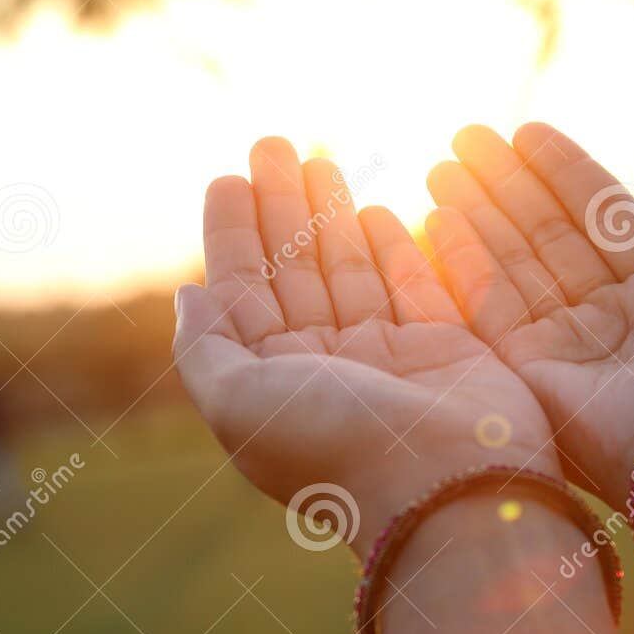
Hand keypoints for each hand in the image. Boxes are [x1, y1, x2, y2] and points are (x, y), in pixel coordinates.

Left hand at [173, 137, 557, 553]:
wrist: (445, 490)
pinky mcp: (446, 351)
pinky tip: (377, 211)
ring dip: (332, 214)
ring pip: (350, 271)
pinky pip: (415, 287)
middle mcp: (325, 368)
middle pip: (295, 270)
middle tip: (273, 143)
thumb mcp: (240, 403)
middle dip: (281, 205)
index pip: (243, 291)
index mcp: (272, 382)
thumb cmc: (337, 448)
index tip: (227, 176)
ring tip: (320, 157)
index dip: (232, 232)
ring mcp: (387, 359)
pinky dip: (396, 250)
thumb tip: (188, 296)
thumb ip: (205, 348)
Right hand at [423, 123, 633, 506]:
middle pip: (548, 236)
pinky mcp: (529, 378)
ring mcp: (568, 350)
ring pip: (512, 265)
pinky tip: (437, 216)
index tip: (526, 132)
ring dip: (475, 212)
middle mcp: (614, 319)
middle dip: (506, 185)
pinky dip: (460, 264)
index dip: (564, 172)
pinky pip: (486, 311)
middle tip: (464, 136)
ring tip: (439, 164)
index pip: (602, 218)